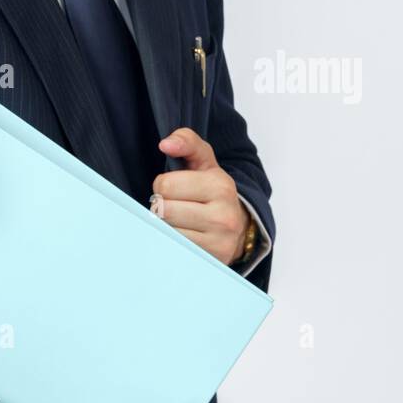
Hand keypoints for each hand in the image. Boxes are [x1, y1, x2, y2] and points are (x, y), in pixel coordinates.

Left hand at [152, 128, 247, 264]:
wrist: (239, 228)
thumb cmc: (213, 191)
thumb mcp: (204, 161)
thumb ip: (187, 142)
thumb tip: (166, 144)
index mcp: (220, 185)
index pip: (165, 184)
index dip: (164, 185)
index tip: (177, 190)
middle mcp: (223, 215)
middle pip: (163, 209)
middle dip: (163, 206)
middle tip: (178, 207)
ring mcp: (219, 241)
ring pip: (166, 231)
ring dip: (166, 226)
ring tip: (181, 222)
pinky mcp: (211, 260)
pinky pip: (174, 249)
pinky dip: (172, 242)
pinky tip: (183, 237)